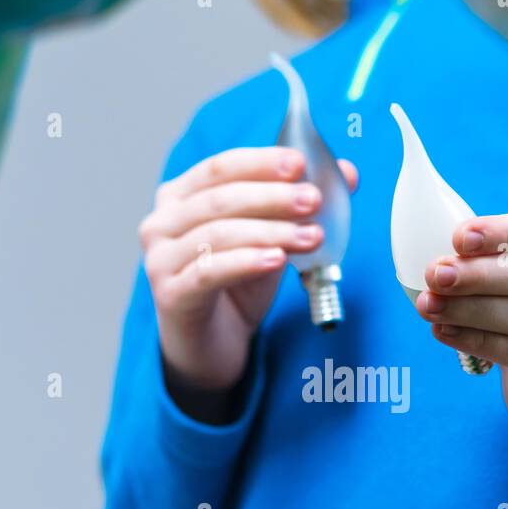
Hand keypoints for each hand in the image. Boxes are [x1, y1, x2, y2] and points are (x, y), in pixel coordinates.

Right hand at [139, 146, 358, 392]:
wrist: (211, 346)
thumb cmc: (235, 287)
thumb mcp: (271, 240)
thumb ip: (300, 206)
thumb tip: (347, 173)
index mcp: (180, 196)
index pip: (221, 167)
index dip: (261, 162)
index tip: (299, 164)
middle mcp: (161, 222)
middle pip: (220, 199)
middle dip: (272, 197)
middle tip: (313, 200)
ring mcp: (160, 259)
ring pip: (218, 234)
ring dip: (270, 231)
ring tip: (310, 237)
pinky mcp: (170, 294)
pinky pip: (210, 271)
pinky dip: (246, 262)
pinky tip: (276, 260)